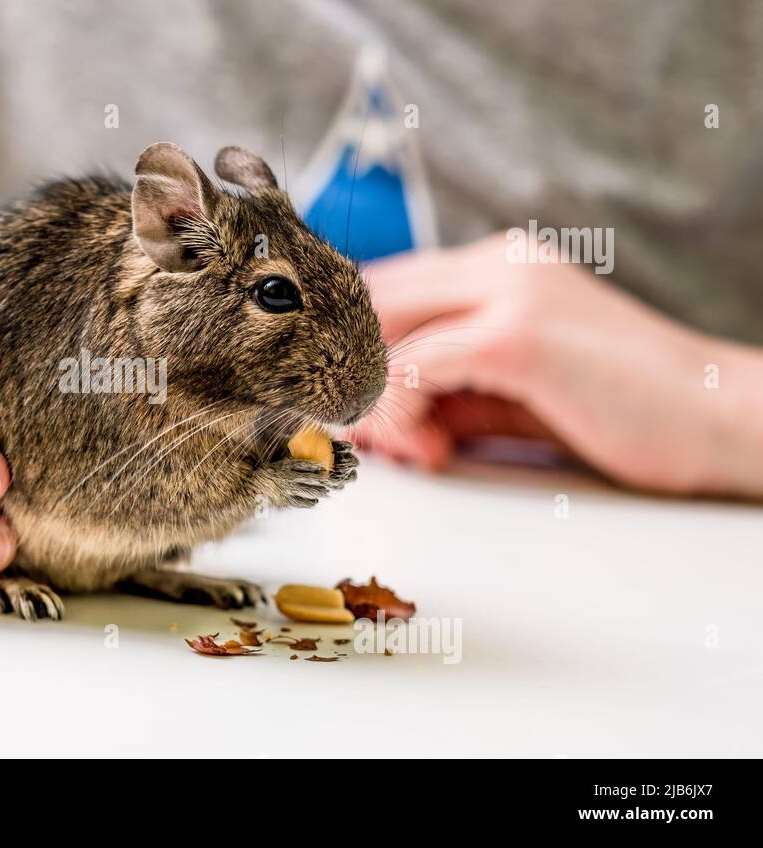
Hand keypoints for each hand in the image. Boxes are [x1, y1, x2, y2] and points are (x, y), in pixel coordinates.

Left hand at [351, 235, 758, 495]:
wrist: (723, 420)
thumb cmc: (624, 410)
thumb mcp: (512, 390)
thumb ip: (441, 388)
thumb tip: (366, 415)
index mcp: (499, 263)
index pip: (383, 287)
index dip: (353, 352)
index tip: (354, 411)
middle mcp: (498, 261)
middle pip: (369, 302)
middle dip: (350, 374)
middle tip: (360, 438)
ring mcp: (508, 290)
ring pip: (381, 332)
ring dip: (374, 403)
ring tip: (410, 453)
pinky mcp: (515, 335)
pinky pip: (412, 368)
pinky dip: (400, 416)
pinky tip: (433, 451)